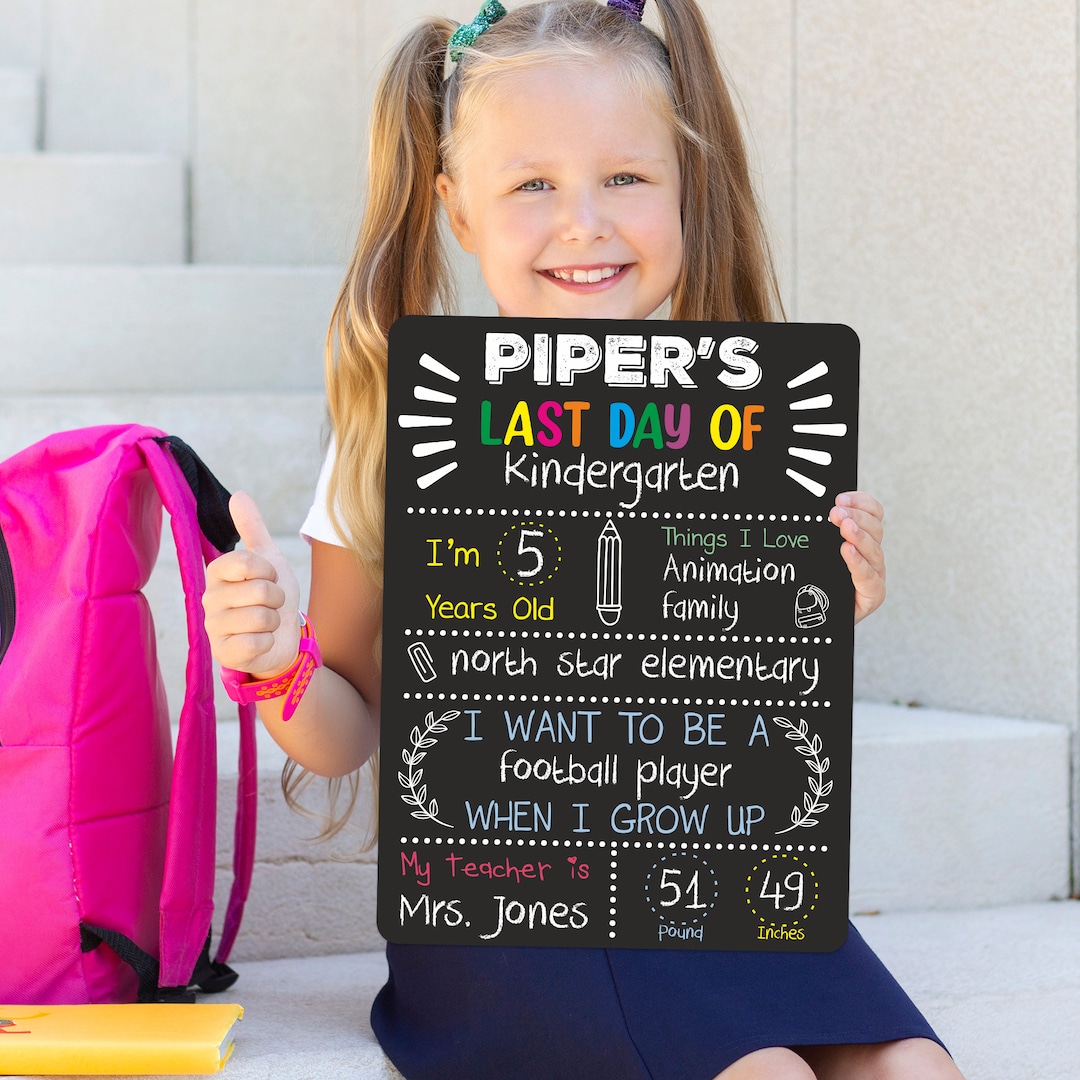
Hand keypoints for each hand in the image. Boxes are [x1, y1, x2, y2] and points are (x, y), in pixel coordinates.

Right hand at [202, 491, 301, 677]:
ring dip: (274, 621)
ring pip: (260, 617)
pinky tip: (260, 641)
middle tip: (271, 604)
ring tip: (266, 622)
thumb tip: (238, 494)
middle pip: (260, 591)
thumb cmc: (272, 597)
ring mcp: (214, 628)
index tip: (268, 577)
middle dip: (277, 599)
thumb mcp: (269, 559)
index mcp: (217, 573)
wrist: (283, 637)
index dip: (268, 571)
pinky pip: (255, 642)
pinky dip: (268, 641)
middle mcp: (210, 599)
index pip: (246, 562)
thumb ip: (253, 528)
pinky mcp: (224, 653)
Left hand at [828, 491, 884, 624]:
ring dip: (858, 536)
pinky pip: (869, 577)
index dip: (861, 503)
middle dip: (856, 517)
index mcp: (863, 539)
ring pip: (874, 551)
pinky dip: (858, 562)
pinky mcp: (872, 595)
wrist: (814, 618)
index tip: (840, 497)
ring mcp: (874, 575)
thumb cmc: (815, 581)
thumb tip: (817, 508)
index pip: (873, 514)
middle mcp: (872, 556)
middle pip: (875, 529)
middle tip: (836, 512)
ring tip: (844, 527)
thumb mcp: (816, 551)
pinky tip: (847, 551)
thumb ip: (819, 530)